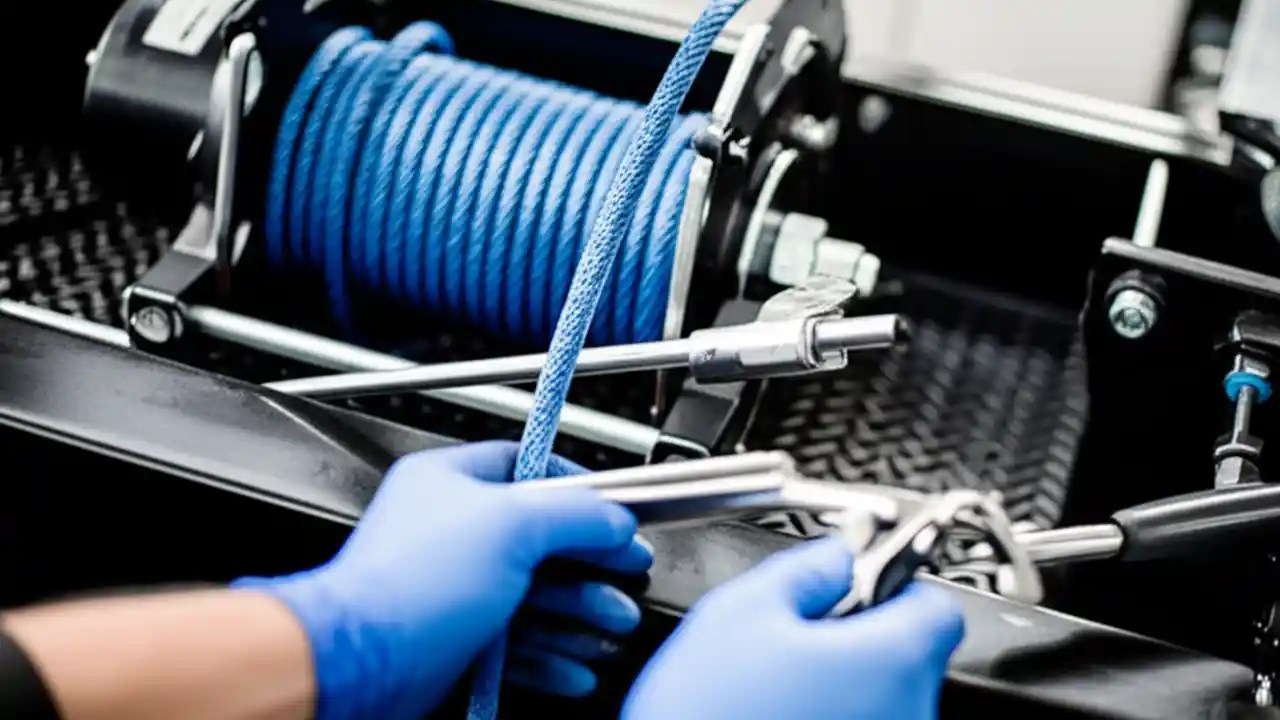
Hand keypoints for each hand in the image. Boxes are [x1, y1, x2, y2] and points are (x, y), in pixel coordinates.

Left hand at [234, 441, 651, 719]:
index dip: (577, 490)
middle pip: (540, 541)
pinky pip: (513, 644)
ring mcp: (450, 588)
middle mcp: (449, 531)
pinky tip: (575, 667)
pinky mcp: (451, 641)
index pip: (528, 468)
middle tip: (629, 575)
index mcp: (450, 482)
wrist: (360, 664)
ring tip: (613, 626)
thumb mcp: (512, 525)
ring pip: (531, 597)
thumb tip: (612, 516)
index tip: (616, 512)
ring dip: (580, 614)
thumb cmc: (414, 584)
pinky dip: (549, 656)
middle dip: (591, 564)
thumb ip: (573, 514)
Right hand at [622, 537, 963, 719]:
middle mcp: (911, 712)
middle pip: (906, 653)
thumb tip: (838, 555)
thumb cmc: (708, 714)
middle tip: (793, 639)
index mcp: (893, 660)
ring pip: (880, 696)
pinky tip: (779, 717)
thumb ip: (807, 568)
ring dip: (841, 683)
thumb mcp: (742, 611)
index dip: (889, 583)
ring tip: (776, 688)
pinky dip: (831, 717)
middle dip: (855, 636)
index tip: (852, 583)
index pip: (934, 604)